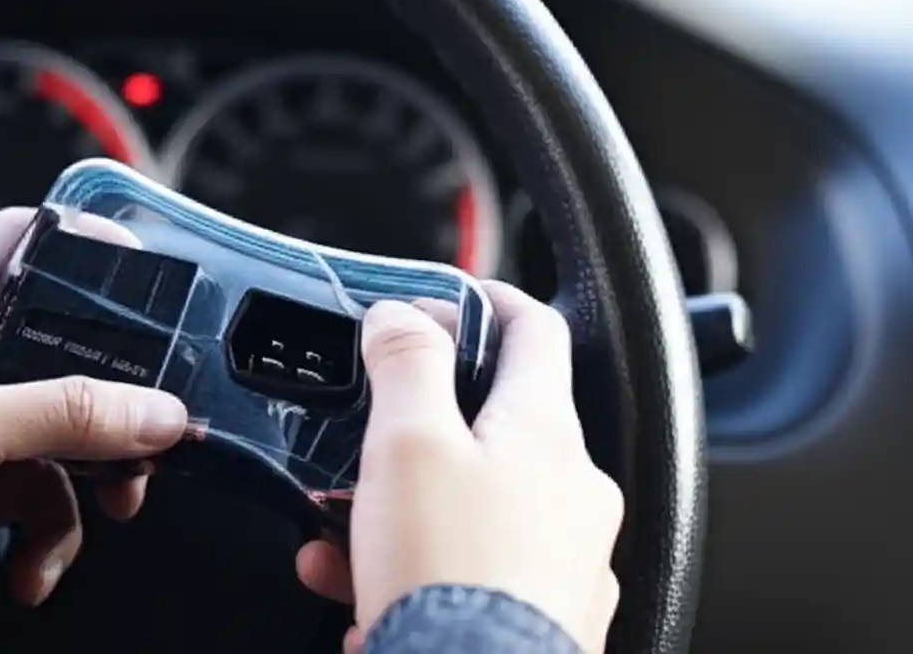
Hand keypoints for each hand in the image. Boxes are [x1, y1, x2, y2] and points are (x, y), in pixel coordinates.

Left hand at [0, 208, 192, 646]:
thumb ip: (64, 415)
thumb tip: (156, 410)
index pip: (21, 241)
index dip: (84, 243)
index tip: (149, 273)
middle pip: (59, 354)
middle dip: (109, 404)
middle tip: (144, 439)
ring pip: (48, 433)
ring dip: (81, 485)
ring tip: (95, 521)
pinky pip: (19, 491)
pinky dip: (39, 531)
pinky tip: (34, 570)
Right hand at [295, 282, 624, 652]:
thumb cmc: (452, 578)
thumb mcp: (408, 445)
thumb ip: (407, 366)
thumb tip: (404, 316)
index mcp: (546, 433)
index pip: (535, 330)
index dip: (488, 300)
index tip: (448, 300)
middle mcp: (571, 491)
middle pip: (495, 425)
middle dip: (419, 428)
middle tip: (369, 439)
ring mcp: (564, 557)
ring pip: (473, 505)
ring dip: (403, 509)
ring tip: (341, 535)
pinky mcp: (545, 613)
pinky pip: (474, 570)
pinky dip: (419, 568)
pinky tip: (365, 594)